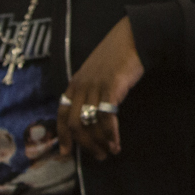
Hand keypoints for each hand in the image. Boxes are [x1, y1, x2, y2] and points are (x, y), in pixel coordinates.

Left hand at [59, 17, 143, 158]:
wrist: (133, 38)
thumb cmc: (118, 56)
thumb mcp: (96, 73)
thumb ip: (90, 90)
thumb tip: (90, 114)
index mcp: (75, 83)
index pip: (61, 113)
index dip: (62, 135)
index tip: (65, 152)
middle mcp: (81, 86)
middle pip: (74, 123)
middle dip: (84, 144)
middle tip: (98, 156)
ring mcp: (95, 87)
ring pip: (88, 123)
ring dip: (98, 143)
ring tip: (109, 152)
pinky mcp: (111, 88)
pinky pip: (106, 118)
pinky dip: (110, 134)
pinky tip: (116, 142)